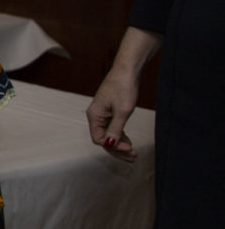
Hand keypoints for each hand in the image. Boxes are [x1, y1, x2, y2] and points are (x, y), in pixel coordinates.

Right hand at [86, 26, 161, 162]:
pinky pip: (113, 129)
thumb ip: (115, 129)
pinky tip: (129, 142)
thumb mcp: (122, 111)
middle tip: (133, 157)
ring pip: (109, 135)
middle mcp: (96, 116)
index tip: (129, 148)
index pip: (99, 139)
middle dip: (117, 150)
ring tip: (133, 154)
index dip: (113, 147)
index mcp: (94, 116)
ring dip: (120, 145)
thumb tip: (109, 144)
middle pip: (103, 139)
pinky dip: (121, 137)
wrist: (127, 71)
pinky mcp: (110, 112)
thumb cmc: (123, 88)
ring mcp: (103, 114)